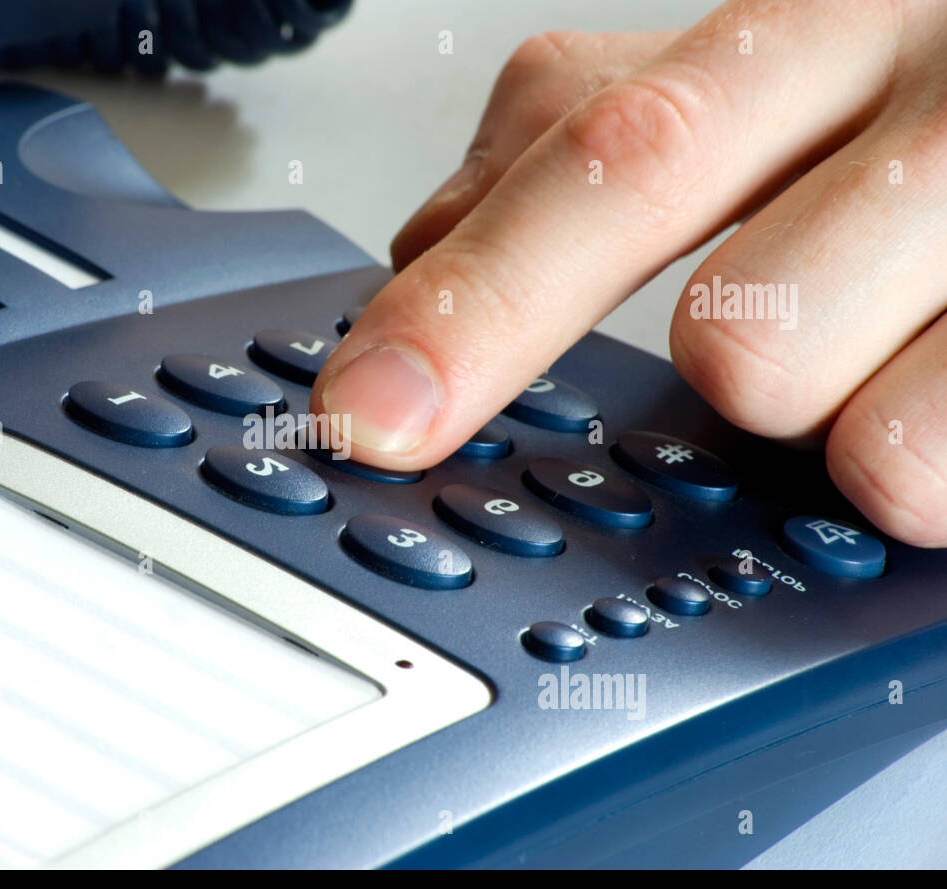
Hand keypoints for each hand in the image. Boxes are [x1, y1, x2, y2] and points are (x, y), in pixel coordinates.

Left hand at [310, 0, 946, 546]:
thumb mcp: (761, 81)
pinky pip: (943, 475)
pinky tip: (935, 391)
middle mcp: (929, 108)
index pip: (598, 165)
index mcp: (808, 36)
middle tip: (764, 340)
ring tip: (885, 354)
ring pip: (861, 429)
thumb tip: (421, 255)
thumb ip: (582, 147)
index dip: (471, 307)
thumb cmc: (937, 100)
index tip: (368, 412)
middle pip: (738, 320)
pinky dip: (922, 468)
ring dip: (838, 424)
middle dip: (724, 368)